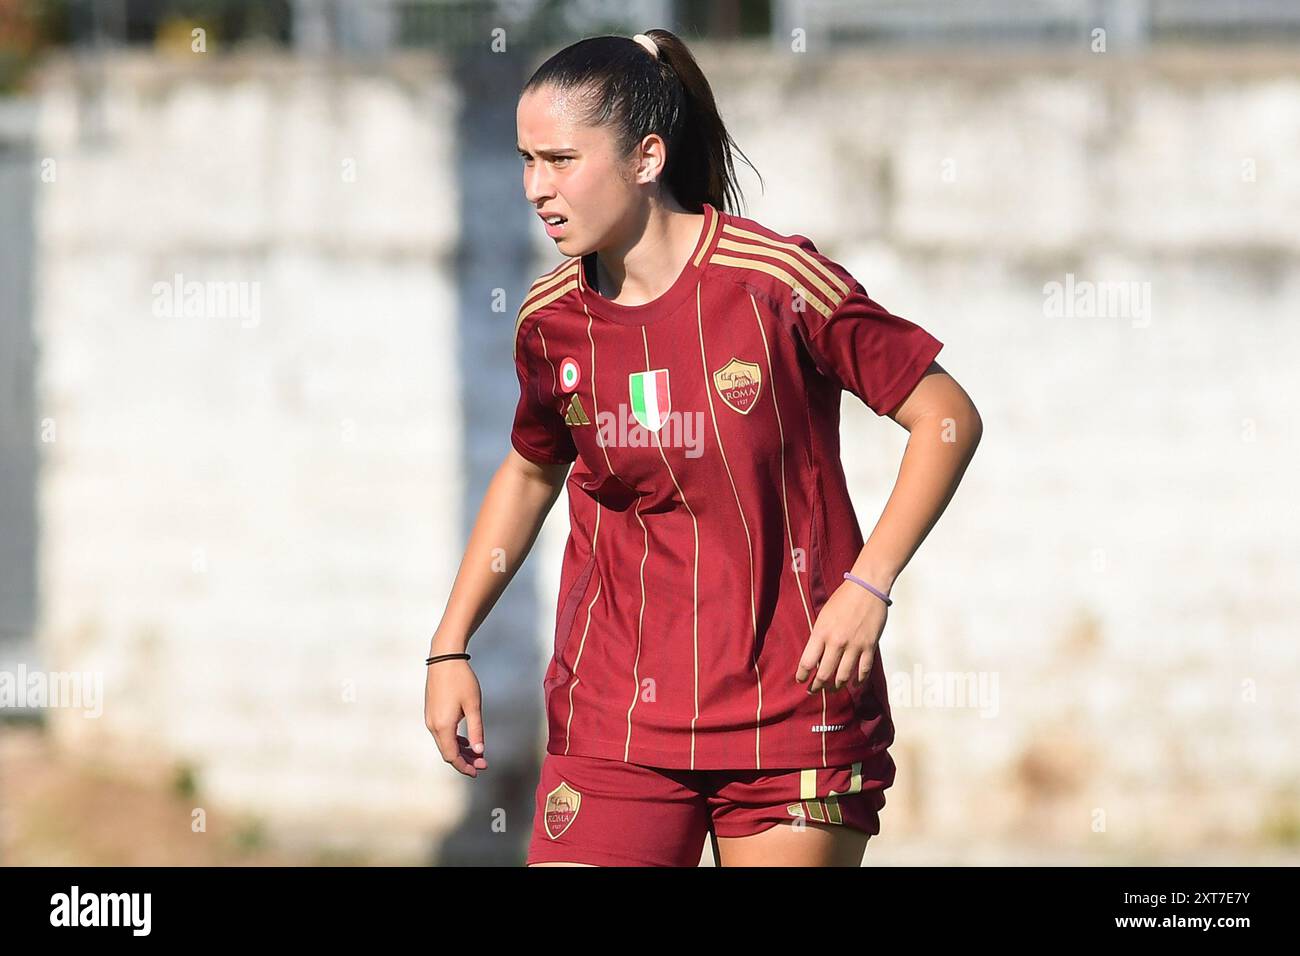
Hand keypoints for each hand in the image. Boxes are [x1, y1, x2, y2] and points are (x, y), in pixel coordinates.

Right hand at [424, 654, 488, 777]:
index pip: (452, 756)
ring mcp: (430, 719)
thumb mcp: (473, 706)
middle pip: (447, 752)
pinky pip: (441, 733)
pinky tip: (466, 741)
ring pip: (444, 743)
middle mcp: (433, 725)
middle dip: (464, 760)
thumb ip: (476, 730)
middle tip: (482, 764)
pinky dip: (453, 740)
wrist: (444, 659)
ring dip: (459, 750)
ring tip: (477, 754)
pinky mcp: (431, 712)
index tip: (479, 771)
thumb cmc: (461, 680)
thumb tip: (479, 751)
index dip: (465, 766)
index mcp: (443, 726)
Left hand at [795, 580, 887, 692]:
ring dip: (836, 687)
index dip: (803, 676)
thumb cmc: (842, 599)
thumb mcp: (823, 616)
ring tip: (832, 690)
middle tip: (814, 690)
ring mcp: (854, 646)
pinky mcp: (869, 647)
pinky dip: (858, 681)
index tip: (801, 681)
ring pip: (843, 676)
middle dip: (817, 686)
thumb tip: (816, 657)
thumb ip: (819, 637)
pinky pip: (863, 671)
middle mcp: (836, 642)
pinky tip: (854, 684)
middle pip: (824, 674)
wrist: (866, 588)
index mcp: (821, 633)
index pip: (807, 662)